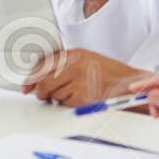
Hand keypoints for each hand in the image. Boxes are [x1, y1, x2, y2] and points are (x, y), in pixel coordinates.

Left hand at [22, 47, 140, 107]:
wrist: (131, 84)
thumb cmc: (110, 75)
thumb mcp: (86, 62)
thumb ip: (64, 67)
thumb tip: (38, 79)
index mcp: (75, 54)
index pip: (43, 63)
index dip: (32, 76)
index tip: (27, 85)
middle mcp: (74, 64)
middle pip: (43, 80)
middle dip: (40, 90)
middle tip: (41, 95)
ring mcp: (78, 79)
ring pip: (52, 93)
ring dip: (56, 98)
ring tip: (72, 94)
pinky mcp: (81, 95)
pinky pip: (63, 103)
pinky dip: (68, 104)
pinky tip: (80, 99)